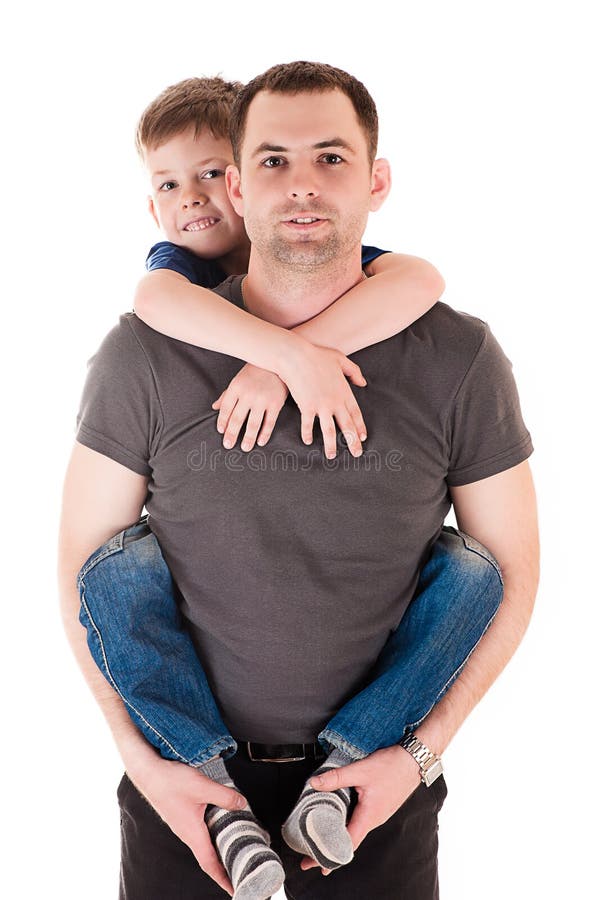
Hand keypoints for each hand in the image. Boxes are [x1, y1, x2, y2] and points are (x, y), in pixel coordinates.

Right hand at [127, 754, 246, 895]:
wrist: (149, 771)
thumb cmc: (169, 782)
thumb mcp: (202, 787)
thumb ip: (224, 796)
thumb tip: (242, 804)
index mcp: (192, 833)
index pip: (210, 864)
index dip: (223, 879)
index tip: (234, 890)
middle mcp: (188, 833)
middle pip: (209, 857)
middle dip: (224, 868)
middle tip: (241, 873)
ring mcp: (184, 824)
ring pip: (205, 843)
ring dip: (219, 851)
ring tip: (235, 853)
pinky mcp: (183, 815)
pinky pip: (201, 831)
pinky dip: (213, 835)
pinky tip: (221, 827)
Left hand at [212, 364, 288, 451]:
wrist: (278, 361)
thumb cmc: (255, 371)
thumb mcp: (238, 380)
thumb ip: (227, 395)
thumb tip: (214, 407)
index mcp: (236, 388)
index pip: (226, 409)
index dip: (223, 421)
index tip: (221, 431)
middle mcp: (248, 395)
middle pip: (237, 419)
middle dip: (232, 434)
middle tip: (228, 445)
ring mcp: (263, 400)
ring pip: (253, 424)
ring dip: (248, 438)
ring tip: (245, 448)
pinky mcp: (276, 404)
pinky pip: (269, 422)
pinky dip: (265, 434)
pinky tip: (260, 442)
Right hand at [278, 342, 367, 457]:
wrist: (296, 356)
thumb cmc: (317, 355)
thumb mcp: (340, 359)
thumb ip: (354, 371)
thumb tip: (363, 383)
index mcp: (344, 392)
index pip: (356, 414)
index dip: (360, 427)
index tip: (362, 438)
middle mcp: (335, 401)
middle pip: (346, 426)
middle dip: (352, 442)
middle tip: (356, 454)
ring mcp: (321, 405)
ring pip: (329, 430)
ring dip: (331, 445)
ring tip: (332, 456)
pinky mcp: (306, 406)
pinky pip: (308, 424)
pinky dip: (308, 434)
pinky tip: (308, 442)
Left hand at [299, 745, 420, 875]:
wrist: (413, 760)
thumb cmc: (392, 767)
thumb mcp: (360, 770)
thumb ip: (336, 777)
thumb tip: (315, 783)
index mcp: (369, 816)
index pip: (347, 843)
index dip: (331, 856)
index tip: (317, 866)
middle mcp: (374, 819)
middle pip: (350, 839)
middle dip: (331, 847)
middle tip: (312, 853)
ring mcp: (378, 814)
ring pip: (356, 829)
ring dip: (340, 834)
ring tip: (322, 836)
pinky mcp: (380, 806)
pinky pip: (361, 820)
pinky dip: (349, 823)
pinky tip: (340, 816)